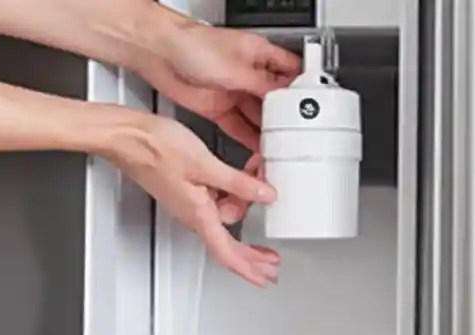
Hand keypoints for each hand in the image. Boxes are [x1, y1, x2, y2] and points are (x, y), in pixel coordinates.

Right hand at [102, 111, 281, 287]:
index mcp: (198, 214)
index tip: (265, 279)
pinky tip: (245, 180)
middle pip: (228, 242)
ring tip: (262, 186)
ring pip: (226, 215)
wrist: (126, 135)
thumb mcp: (206, 165)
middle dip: (252, 254)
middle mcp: (193, 213)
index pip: (227, 253)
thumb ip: (239, 183)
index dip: (248, 269)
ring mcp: (190, 202)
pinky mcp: (187, 189)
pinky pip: (217, 200)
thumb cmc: (154, 148)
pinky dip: (235, 192)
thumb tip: (266, 195)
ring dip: (246, 205)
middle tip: (272, 261)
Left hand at [137, 14, 301, 152]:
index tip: (316, 106)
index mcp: (259, 55)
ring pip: (258, 115)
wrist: (158, 53)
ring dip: (268, 130)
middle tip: (299, 133)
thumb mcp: (238, 69)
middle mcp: (248, 74)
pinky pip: (239, 126)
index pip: (292, 72)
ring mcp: (233, 91)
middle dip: (286, 116)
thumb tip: (284, 99)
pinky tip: (259, 147)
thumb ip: (264, 86)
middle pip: (276, 99)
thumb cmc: (193, 46)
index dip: (304, 89)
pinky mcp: (218, 107)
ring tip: (281, 146)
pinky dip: (249, 138)